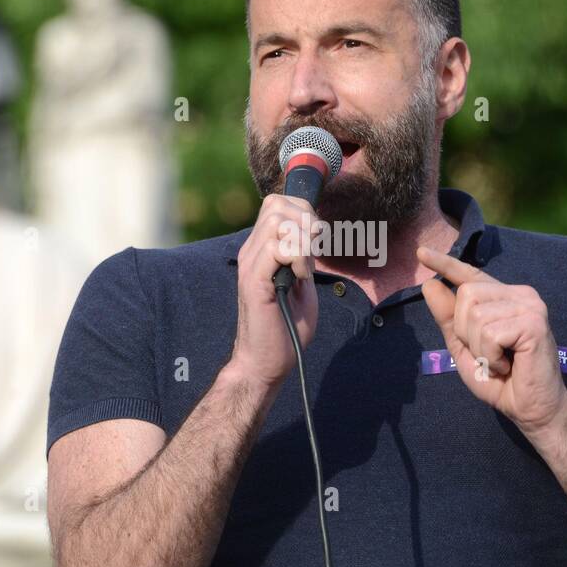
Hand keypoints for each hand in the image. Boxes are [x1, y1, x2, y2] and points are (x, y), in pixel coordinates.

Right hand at [230, 193, 323, 386]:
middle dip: (306, 220)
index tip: (317, 238)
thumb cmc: (285, 328)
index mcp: (261, 250)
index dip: (303, 210)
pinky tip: (300, 278)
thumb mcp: (302, 284)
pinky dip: (297, 258)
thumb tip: (314, 233)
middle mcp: (251, 252)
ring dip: (303, 241)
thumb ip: (305, 258)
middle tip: (314, 251)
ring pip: (278, 221)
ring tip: (306, 268)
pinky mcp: (253, 280)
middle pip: (277, 205)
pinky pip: (277, 248)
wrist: (266, 362)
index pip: (277, 204)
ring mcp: (250, 264)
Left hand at [418, 246, 566, 436]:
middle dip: (465, 332)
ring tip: (499, 362)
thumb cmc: (502, 381)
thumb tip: (430, 285)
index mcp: (504, 298)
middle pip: (466, 296)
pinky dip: (490, 356)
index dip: (445, 263)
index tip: (421, 253)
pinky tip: (508, 365)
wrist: (533, 409)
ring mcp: (530, 306)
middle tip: (489, 355)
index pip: (470, 276)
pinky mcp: (535, 322)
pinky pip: (490, 333)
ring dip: (479, 349)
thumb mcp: (465, 348)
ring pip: (476, 316)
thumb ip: (449, 319)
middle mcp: (520, 295)